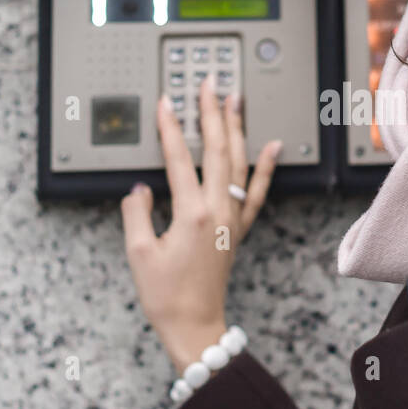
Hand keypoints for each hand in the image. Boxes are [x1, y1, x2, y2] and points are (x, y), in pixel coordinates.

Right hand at [120, 75, 281, 374]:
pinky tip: (271, 146)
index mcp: (191, 214)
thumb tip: (140, 189)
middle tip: (209, 84)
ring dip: (237, 129)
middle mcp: (218, 211)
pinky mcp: (239, 229)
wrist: (194, 323)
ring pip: (239, 163)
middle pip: (216, 150)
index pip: (179, 158)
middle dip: (211, 113)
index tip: (167, 103)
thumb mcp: (139, 253)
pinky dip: (265, 167)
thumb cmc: (166, 295)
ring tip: (235, 101)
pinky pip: (257, 192)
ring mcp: (233, 218)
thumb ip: (136, 213)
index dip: (171, 128)